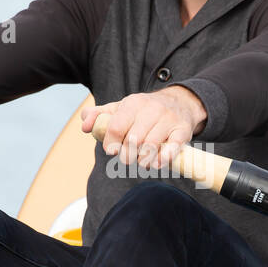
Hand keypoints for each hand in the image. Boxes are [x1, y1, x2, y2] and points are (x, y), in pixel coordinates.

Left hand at [81, 86, 206, 169]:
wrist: (179, 102)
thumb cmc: (144, 111)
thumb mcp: (120, 108)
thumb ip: (98, 116)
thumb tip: (84, 126)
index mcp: (133, 103)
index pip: (115, 128)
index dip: (111, 144)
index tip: (112, 151)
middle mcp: (152, 109)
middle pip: (133, 140)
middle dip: (127, 155)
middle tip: (127, 158)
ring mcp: (169, 119)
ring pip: (151, 145)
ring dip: (143, 160)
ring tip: (141, 161)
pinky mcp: (183, 130)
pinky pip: (173, 148)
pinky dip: (163, 159)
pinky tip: (156, 164)